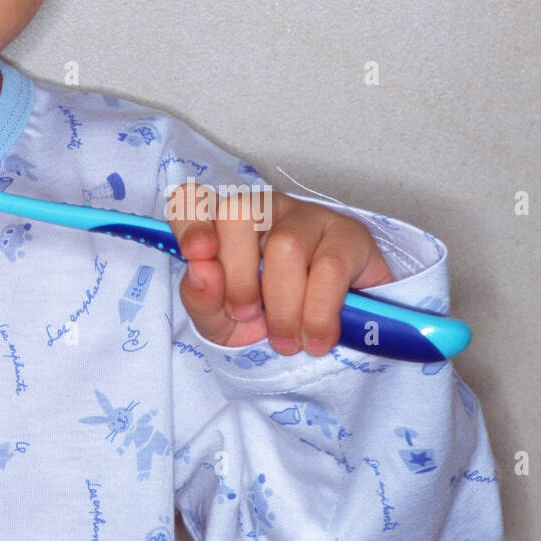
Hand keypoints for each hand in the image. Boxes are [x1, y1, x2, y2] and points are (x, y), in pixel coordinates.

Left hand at [166, 182, 394, 354]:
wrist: (320, 340)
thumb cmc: (263, 319)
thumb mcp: (220, 320)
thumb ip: (201, 297)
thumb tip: (201, 270)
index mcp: (222, 224)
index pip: (194, 199)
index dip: (191, 219)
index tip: (196, 252)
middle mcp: (263, 209)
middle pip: (239, 213)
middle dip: (239, 278)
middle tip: (248, 317)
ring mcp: (307, 216)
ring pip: (285, 245)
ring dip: (282, 306)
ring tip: (287, 340)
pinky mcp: (349, 235)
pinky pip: (329, 267)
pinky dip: (318, 312)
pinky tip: (317, 337)